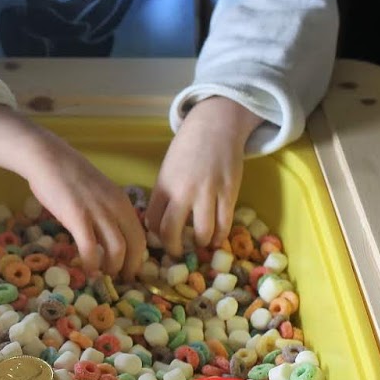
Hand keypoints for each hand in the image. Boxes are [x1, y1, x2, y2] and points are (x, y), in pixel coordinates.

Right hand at [20, 133, 147, 279]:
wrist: (48, 158)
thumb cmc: (69, 175)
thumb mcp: (99, 194)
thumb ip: (107, 213)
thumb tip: (106, 238)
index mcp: (123, 202)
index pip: (141, 237)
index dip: (137, 259)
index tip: (128, 272)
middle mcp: (116, 208)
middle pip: (135, 246)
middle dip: (129, 268)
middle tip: (118, 281)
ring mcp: (98, 212)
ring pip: (117, 249)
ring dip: (112, 268)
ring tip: (103, 277)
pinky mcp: (77, 216)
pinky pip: (90, 247)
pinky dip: (91, 262)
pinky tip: (86, 270)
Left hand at [146, 96, 262, 255]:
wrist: (215, 126)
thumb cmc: (188, 148)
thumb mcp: (168, 169)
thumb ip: (165, 193)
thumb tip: (159, 222)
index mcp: (163, 185)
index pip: (151, 221)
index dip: (155, 236)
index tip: (160, 240)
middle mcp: (182, 191)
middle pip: (170, 232)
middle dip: (173, 248)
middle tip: (178, 252)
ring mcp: (207, 192)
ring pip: (200, 233)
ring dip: (200, 244)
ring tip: (200, 244)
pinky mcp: (228, 193)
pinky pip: (224, 224)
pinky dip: (219, 236)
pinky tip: (216, 237)